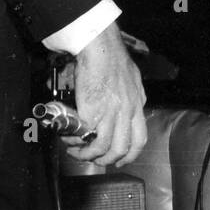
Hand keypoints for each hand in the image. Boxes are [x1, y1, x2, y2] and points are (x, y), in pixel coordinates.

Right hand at [65, 23, 147, 166]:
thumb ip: (133, 95)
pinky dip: (77, 142)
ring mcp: (111, 113)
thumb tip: (130, 104)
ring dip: (88, 155)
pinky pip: (86, 137)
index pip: (140, 139)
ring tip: (77, 151)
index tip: (121, 160)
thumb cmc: (112, 58)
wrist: (100, 49)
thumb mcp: (132, 79)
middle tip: (94, 160)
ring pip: (103, 147)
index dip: (130, 154)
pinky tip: (70, 139)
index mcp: (137, 104)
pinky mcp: (93, 112)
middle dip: (107, 160)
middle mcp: (127, 111)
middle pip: (122, 148)